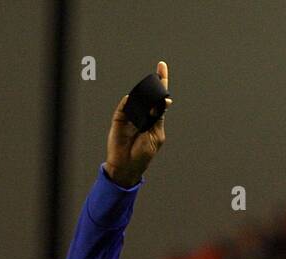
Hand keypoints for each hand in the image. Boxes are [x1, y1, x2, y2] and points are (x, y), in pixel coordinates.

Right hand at [104, 60, 171, 187]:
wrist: (127, 166)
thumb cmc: (143, 154)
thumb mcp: (155, 135)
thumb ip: (159, 117)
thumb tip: (166, 100)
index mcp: (154, 118)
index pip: (159, 97)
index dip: (162, 81)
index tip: (162, 65)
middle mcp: (143, 114)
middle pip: (148, 94)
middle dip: (153, 85)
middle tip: (158, 77)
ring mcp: (131, 115)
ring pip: (137, 98)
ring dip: (144, 97)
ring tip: (149, 107)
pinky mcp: (120, 118)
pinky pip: (124, 106)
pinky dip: (129, 103)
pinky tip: (133, 103)